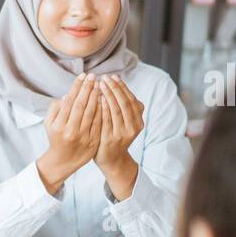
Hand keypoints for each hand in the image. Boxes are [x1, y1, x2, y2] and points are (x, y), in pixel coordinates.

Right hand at [37, 74, 102, 194]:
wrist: (64, 160)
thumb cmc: (56, 137)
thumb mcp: (49, 124)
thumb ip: (55, 109)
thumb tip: (67, 95)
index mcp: (59, 125)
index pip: (69, 101)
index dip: (77, 87)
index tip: (82, 75)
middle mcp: (71, 131)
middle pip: (81, 105)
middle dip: (88, 88)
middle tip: (93, 76)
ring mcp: (83, 137)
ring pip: (92, 113)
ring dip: (97, 96)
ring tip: (99, 84)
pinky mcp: (93, 141)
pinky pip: (99, 122)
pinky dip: (103, 109)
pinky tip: (104, 98)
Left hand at [95, 75, 143, 198]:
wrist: (111, 160)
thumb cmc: (114, 136)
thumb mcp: (124, 122)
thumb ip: (123, 106)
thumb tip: (118, 83)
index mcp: (138, 121)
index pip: (131, 99)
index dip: (122, 87)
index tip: (112, 76)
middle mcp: (133, 127)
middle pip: (125, 102)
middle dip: (115, 88)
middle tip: (105, 77)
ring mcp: (123, 134)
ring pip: (117, 109)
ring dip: (108, 95)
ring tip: (100, 84)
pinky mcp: (111, 139)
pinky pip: (107, 120)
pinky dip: (103, 107)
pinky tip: (97, 98)